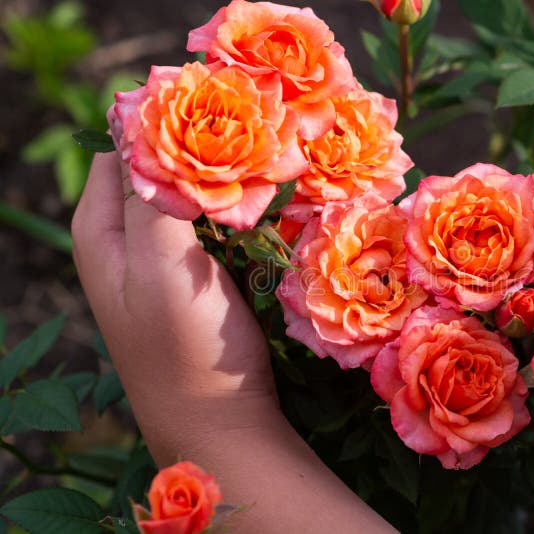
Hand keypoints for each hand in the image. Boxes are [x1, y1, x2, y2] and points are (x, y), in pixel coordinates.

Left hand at [72, 153, 277, 458]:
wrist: (220, 420)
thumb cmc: (185, 346)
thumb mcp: (161, 265)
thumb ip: (152, 195)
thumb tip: (150, 123)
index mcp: (99, 229)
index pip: (121, 146)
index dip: (162, 123)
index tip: (216, 108)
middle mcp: (122, 238)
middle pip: (155, 168)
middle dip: (196, 151)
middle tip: (247, 136)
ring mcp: (159, 258)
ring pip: (185, 196)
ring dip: (218, 180)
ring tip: (260, 166)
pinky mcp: (192, 277)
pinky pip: (206, 225)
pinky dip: (229, 210)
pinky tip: (260, 207)